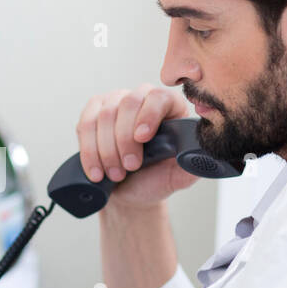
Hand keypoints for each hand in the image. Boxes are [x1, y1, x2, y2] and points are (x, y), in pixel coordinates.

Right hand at [75, 83, 198, 208]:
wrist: (130, 191)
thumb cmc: (156, 179)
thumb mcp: (178, 177)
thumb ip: (192, 165)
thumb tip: (201, 155)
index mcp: (169, 106)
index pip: (158, 96)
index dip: (149, 115)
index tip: (143, 138)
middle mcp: (142, 98)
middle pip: (128, 104)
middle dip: (125, 140)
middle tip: (129, 168)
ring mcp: (115, 103)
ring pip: (104, 116)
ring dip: (107, 150)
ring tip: (115, 174)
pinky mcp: (92, 113)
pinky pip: (85, 125)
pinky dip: (89, 151)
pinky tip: (96, 170)